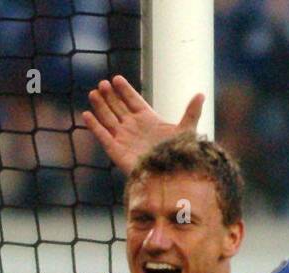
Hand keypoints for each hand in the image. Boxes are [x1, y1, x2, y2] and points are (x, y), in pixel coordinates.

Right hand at [81, 76, 204, 174]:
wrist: (169, 177)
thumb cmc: (178, 155)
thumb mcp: (186, 130)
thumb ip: (192, 112)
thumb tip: (202, 94)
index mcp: (148, 119)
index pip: (133, 101)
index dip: (125, 90)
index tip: (116, 79)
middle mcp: (134, 127)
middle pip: (118, 107)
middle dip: (110, 96)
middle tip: (103, 83)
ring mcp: (124, 138)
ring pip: (109, 118)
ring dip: (101, 106)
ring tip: (93, 92)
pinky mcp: (116, 151)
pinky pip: (103, 136)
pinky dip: (94, 126)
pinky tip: (86, 114)